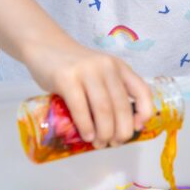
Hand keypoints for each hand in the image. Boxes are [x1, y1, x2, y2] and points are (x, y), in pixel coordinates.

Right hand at [25, 39, 154, 148]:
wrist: (45, 45)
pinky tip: (87, 136)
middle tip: (114, 144)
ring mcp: (86, 71)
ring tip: (99, 144)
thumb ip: (109, 91)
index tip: (137, 128)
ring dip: (104, 133)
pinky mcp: (66, 78)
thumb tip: (117, 128)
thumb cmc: (73, 66)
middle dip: (121, 131)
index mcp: (118, 67)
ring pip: (104, 109)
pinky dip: (86, 127)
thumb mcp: (99, 73)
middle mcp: (106, 66)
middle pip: (121, 106)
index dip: (144, 113)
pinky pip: (80, 108)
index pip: (142, 90)